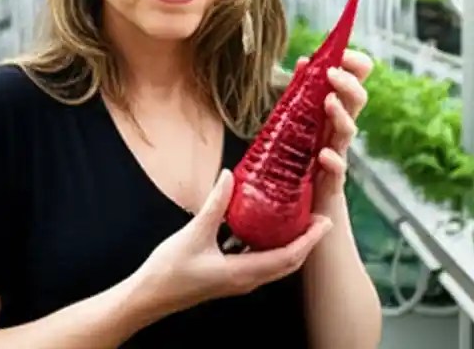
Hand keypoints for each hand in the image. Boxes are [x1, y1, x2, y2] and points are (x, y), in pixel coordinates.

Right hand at [134, 169, 332, 316]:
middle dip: (307, 242)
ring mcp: (238, 281)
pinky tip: (264, 227)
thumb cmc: (169, 271)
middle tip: (318, 217)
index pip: (288, 257)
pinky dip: (270, 246)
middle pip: (288, 263)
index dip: (309, 239)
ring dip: (291, 244)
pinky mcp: (229, 277)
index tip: (324, 221)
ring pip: (275, 264)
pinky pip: (259, 262)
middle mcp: (246, 280)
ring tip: (298, 220)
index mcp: (242, 273)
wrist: (148, 297)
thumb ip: (216, 204)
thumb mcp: (194, 233)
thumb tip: (230, 176)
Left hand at [292, 49, 372, 214]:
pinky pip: (336, 172)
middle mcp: (338, 134)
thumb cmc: (303, 167)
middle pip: (356, 102)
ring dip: (340, 116)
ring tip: (329, 102)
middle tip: (333, 72)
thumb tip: (303, 61)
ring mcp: (337, 157)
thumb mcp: (301, 127)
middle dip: (349, 84)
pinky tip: (324, 155)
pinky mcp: (330, 184)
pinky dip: (333, 162)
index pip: (352, 84)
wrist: (310, 218)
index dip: (354, 66)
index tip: (345, 52)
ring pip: (347, 133)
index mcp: (332, 116)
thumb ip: (302, 97)